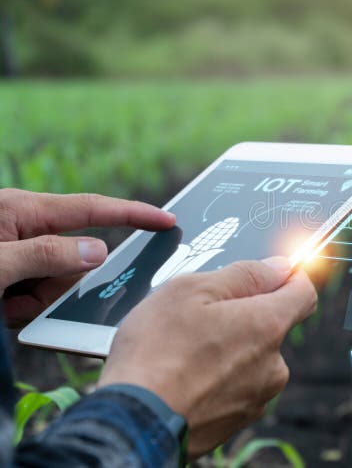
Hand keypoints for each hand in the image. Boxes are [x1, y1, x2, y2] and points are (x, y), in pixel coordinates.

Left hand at [0, 188, 175, 326]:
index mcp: (23, 211)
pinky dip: (20, 310)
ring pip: (58, 286)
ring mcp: (19, 256)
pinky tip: (0, 307)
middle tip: (14, 299)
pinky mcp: (12, 278)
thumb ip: (46, 254)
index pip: (90, 208)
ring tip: (1, 304)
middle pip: (75, 263)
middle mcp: (26, 230)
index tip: (167, 220)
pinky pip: (39, 300)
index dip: (133, 214)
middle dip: (53, 288)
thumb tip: (99, 251)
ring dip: (31, 304)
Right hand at [98, 257, 316, 457]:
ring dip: (227, 350)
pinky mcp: (236, 422)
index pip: (304, 293)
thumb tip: (279, 267)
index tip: (270, 274)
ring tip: (183, 352)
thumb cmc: (155, 354)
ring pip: (251, 359)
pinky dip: (216, 379)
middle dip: (243, 316)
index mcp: (268, 326)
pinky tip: (183, 377)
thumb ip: (243, 274)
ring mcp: (257, 397)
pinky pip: (235, 388)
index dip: (289, 278)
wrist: (132, 424)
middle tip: (199, 316)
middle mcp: (273, 365)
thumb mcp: (191, 291)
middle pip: (272, 326)